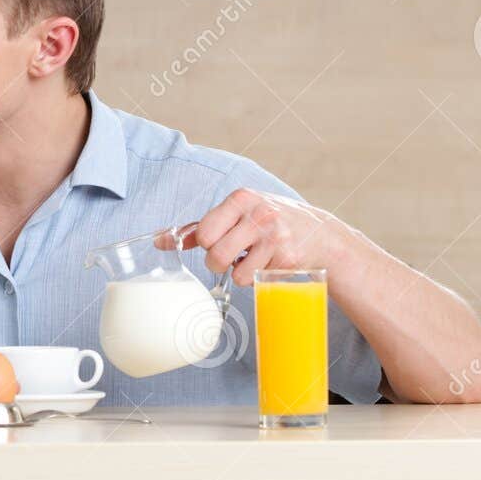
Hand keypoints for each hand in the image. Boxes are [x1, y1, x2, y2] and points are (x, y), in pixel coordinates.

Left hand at [187, 188, 345, 285]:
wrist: (321, 236)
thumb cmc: (269, 223)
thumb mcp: (237, 214)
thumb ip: (200, 226)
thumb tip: (159, 241)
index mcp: (241, 198)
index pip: (203, 233)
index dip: (207, 243)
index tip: (220, 239)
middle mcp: (259, 215)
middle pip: (215, 256)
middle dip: (219, 262)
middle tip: (234, 254)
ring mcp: (275, 238)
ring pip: (235, 274)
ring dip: (239, 272)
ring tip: (255, 258)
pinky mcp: (287, 260)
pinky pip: (254, 281)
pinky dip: (257, 278)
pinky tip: (269, 263)